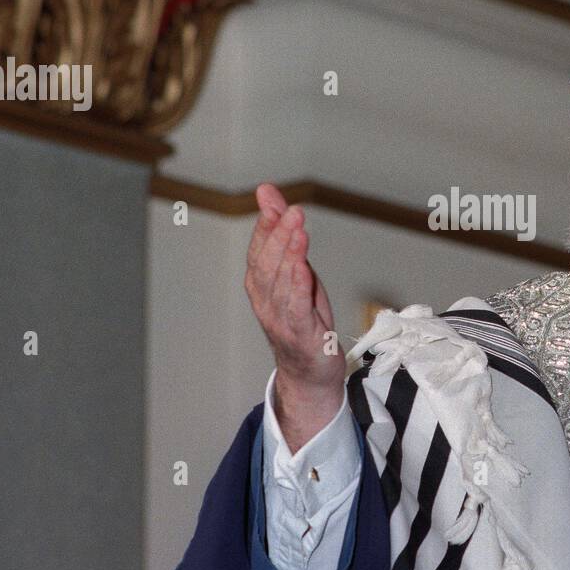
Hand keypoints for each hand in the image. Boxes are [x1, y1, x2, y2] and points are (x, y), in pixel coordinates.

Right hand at [244, 183, 344, 451]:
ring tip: (297, 227)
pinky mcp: (298, 332)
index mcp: (260, 284)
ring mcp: (278, 318)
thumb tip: (275, 197)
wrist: (311, 371)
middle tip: (291, 210)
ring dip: (288, 251)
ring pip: (278, 280)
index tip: (270, 197)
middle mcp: (263, 300)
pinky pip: (294, 305)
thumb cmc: (305, 318)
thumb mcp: (298, 272)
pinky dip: (296, 283)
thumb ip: (287, 236)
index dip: (264, 223)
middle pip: (266, 261)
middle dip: (277, 232)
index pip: (258, 248)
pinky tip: (301, 264)